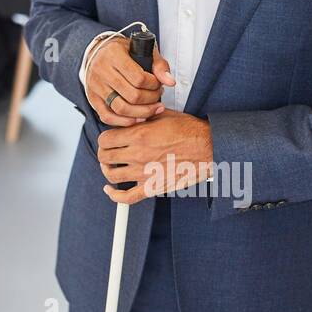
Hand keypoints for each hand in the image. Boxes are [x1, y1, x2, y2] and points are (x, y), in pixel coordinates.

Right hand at [84, 35, 175, 126]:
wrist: (99, 53)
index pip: (139, 78)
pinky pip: (107, 116)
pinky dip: (124, 121)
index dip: (154, 85)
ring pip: (121, 108)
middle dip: (151, 99)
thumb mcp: (143, 51)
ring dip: (142, 112)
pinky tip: (138, 118)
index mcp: (114, 55)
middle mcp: (101, 70)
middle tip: (158, 96)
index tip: (158, 84)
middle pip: (132, 95)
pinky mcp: (92, 98)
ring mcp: (95, 86)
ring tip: (153, 108)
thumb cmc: (124, 52)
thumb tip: (170, 82)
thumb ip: (159, 66)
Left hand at [98, 111, 213, 204]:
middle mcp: (138, 154)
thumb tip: (129, 115)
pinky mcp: (153, 187)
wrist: (208, 148)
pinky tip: (110, 190)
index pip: (105, 139)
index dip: (104, 138)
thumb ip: (141, 116)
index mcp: (138, 135)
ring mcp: (144, 173)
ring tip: (110, 166)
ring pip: (112, 175)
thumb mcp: (162, 115)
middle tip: (108, 152)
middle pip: (105, 157)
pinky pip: (127, 197)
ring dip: (108, 170)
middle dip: (104, 153)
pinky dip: (114, 195)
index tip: (109, 139)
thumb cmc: (189, 130)